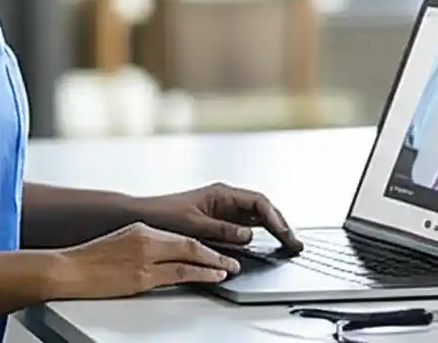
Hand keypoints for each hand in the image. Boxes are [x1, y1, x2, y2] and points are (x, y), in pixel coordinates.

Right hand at [50, 222, 240, 299]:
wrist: (67, 269)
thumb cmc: (88, 261)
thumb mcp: (120, 244)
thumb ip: (143, 247)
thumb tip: (164, 255)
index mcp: (140, 229)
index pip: (179, 235)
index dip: (201, 243)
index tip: (214, 249)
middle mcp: (146, 239)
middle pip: (190, 243)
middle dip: (214, 252)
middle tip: (232, 258)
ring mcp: (145, 257)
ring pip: (190, 256)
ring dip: (214, 263)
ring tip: (229, 268)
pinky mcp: (142, 276)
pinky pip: (179, 273)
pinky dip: (201, 273)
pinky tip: (213, 275)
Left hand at [137, 183, 303, 251]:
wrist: (142, 217)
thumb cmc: (163, 216)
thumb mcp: (194, 225)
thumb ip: (222, 230)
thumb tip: (248, 235)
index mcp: (221, 193)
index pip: (258, 202)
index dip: (275, 218)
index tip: (285, 234)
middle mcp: (225, 199)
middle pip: (262, 209)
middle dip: (280, 224)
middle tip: (295, 243)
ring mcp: (222, 209)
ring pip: (256, 217)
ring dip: (273, 228)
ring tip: (288, 244)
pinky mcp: (217, 221)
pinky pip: (245, 225)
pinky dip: (259, 233)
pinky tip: (267, 244)